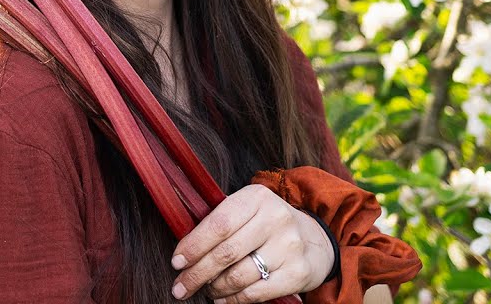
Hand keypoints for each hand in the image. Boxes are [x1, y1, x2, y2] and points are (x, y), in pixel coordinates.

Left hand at [170, 184, 335, 303]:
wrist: (314, 239)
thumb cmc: (266, 225)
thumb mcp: (247, 210)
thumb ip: (219, 221)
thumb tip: (183, 250)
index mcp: (257, 197)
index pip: (218, 224)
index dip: (193, 245)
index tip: (176, 262)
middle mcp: (275, 218)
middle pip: (226, 252)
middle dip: (197, 274)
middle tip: (180, 287)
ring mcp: (289, 246)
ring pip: (239, 276)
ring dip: (214, 288)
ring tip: (205, 290)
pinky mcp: (298, 273)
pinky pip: (255, 293)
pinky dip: (233, 300)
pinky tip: (221, 298)